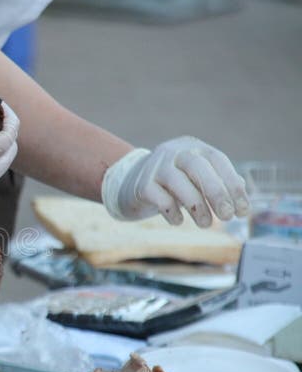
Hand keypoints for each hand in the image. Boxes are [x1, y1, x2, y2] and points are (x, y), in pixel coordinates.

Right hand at [102, 136, 249, 226]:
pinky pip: (161, 200)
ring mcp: (155, 167)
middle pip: (198, 167)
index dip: (233, 185)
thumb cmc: (172, 184)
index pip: (217, 160)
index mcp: (192, 147)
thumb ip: (219, 185)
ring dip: (197, 206)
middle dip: (216, 193)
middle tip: (227, 216)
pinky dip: (173, 213)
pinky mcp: (141, 185)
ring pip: (179, 183)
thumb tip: (243, 205)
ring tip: (206, 224)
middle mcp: (173, 152)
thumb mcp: (195, 179)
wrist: (128, 184)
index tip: (243, 210)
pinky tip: (178, 221)